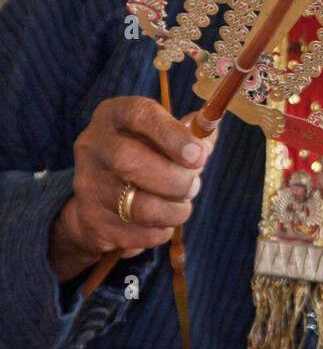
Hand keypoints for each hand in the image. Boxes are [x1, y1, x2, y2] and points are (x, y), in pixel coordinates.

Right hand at [49, 97, 217, 282]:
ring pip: (139, 205)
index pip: (139, 114)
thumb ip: (192, 133)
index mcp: (114, 115)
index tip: (199, 154)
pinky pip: (140, 234)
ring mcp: (88, 185)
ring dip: (174, 210)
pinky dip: (162, 231)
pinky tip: (162, 221)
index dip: (172, 134)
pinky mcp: (93, 221)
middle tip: (194, 186)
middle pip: (130, 161)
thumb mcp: (164, 136)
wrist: (101, 198)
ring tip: (182, 205)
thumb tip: (208, 140)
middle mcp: (93, 146)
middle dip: (175, 179)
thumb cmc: (145, 156)